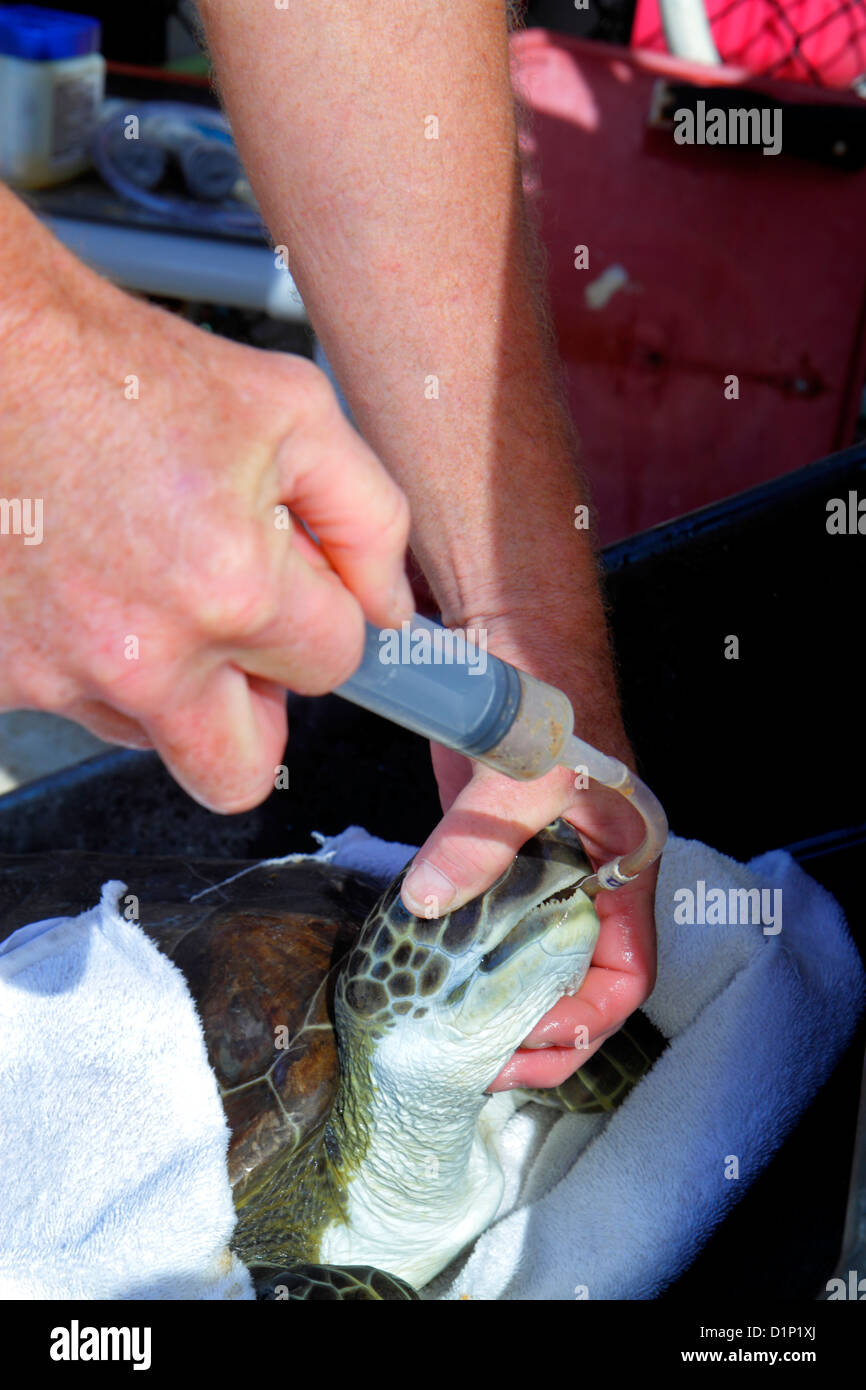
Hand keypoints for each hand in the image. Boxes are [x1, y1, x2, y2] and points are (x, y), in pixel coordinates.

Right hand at [0, 197, 412, 810]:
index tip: (295, 588)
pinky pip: (77, 705)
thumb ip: (369, 519)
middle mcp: (144, 656)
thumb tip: (389, 608)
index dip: (321, 619)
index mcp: (232, 589)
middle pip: (240, 771)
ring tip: (142, 575)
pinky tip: (85, 579)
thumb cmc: (120, 371)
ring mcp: (58, 677)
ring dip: (168, 680)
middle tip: (237, 640)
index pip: (332, 667)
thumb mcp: (289, 410)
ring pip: (155, 736)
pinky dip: (92, 659)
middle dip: (254, 715)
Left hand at [400, 617, 657, 1090]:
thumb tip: (426, 903)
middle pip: (575, 982)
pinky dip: (459, 955)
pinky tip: (424, 976)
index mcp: (626, 869)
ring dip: (493, 1000)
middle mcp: (586, 879)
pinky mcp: (490, 852)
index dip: (583, 1020)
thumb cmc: (548, 699)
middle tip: (474, 1058)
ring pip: (525, 958)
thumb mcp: (528, 772)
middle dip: (533, 1029)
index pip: (625, 974)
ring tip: (447, 1035)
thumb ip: (481, 840)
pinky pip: (482, 921)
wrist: (510, 636)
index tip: (525, 1040)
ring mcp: (536, 868)